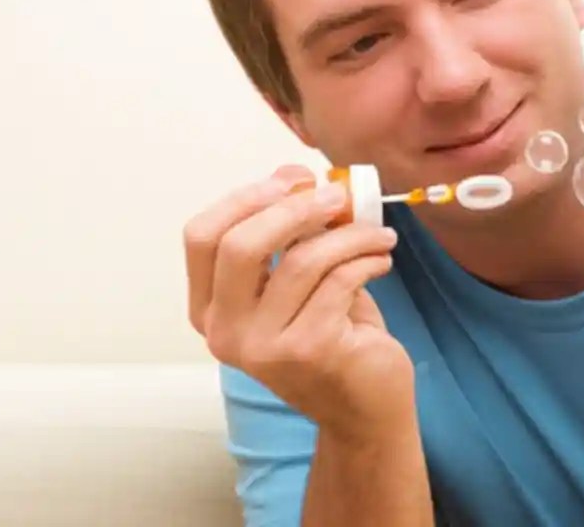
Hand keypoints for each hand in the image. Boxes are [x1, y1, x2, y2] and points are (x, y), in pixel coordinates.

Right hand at [184, 165, 415, 439]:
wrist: (364, 406)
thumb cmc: (332, 335)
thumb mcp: (300, 281)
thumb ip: (290, 235)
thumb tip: (297, 176)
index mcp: (210, 310)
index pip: (202, 238)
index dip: (244, 198)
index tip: (292, 181)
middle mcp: (226, 332)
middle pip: (240, 245)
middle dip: (294, 209)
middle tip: (338, 196)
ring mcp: (264, 347)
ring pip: (302, 260)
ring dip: (350, 235)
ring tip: (378, 235)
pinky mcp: (309, 350)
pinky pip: (338, 281)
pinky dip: (367, 259)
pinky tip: (382, 260)